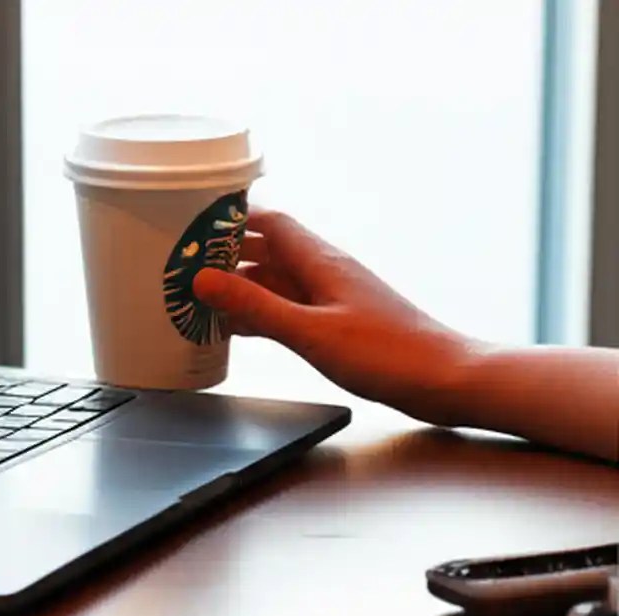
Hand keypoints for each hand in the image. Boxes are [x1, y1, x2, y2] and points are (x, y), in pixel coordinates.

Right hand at [193, 208, 481, 425]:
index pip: (271, 222)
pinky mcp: (340, 325)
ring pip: (277, 282)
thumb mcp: (310, 332)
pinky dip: (261, 314)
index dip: (233, 217)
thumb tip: (205, 280)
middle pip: (269, 251)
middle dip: (228, 254)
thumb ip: (255, 307)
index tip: (197, 219)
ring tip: (202, 297)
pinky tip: (242, 328)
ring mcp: (334, 299)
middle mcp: (326, 273)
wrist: (445, 381)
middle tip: (187, 263)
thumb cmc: (388, 354)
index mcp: (321, 262)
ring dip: (242, 286)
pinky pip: (289, 309)